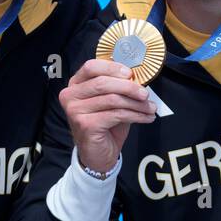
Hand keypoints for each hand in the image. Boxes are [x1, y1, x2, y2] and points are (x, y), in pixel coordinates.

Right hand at [60, 59, 158, 173]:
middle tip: (145, 94)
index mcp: (76, 85)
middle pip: (103, 83)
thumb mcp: (111, 102)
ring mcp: (76, 110)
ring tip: (150, 108)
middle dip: (129, 87)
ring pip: (113, 99)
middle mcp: (71, 96)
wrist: (97, 154)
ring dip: (137, 104)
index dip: (112, 68)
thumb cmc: (104, 126)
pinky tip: (145, 118)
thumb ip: (118, 88)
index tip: (130, 74)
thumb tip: (138, 80)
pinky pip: (117, 114)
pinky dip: (135, 115)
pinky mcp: (86, 124)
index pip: (91, 66)